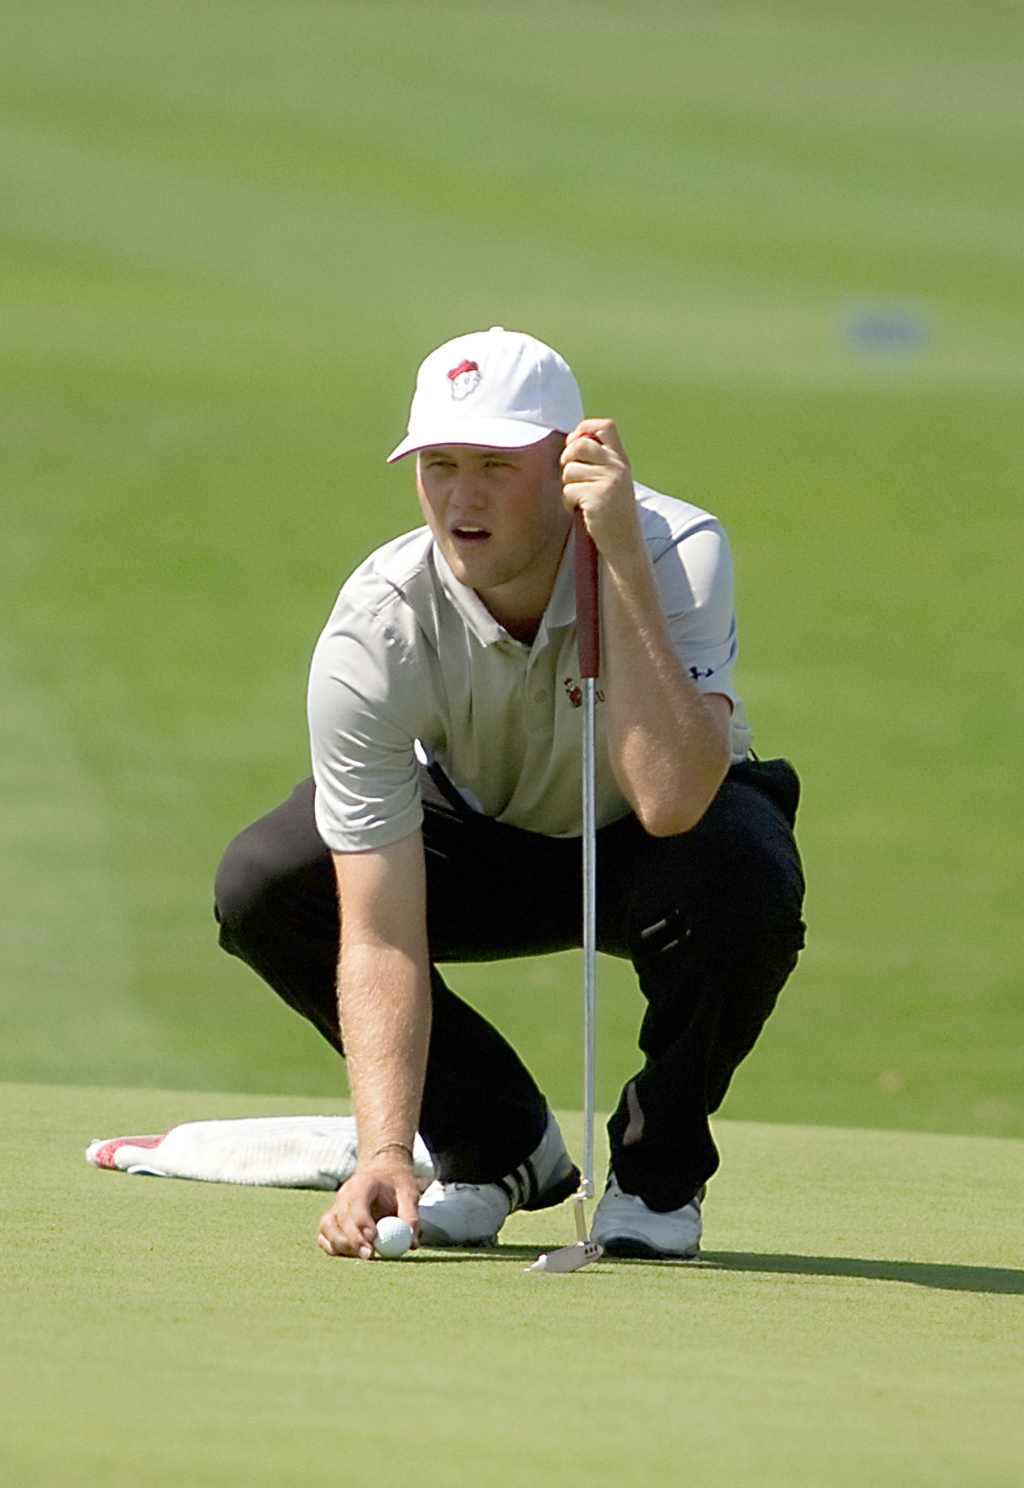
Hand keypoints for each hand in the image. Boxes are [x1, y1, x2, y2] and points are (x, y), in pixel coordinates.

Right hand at [317, 1156, 420, 1259]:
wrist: (383, 1176)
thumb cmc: (396, 1186)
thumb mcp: (409, 1195)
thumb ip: (411, 1217)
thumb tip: (411, 1243)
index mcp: (363, 1182)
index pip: (356, 1200)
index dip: (362, 1220)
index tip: (373, 1237)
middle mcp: (344, 1193)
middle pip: (341, 1217)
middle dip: (353, 1239)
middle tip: (369, 1254)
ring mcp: (335, 1206)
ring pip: (327, 1227)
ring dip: (341, 1244)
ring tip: (361, 1255)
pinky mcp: (332, 1220)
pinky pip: (324, 1235)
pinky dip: (332, 1247)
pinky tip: (349, 1254)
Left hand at [560, 419, 641, 560]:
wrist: (624, 543)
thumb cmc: (612, 513)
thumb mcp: (612, 481)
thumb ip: (599, 461)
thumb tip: (571, 441)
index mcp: (621, 460)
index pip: (605, 427)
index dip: (584, 429)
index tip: (575, 444)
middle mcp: (617, 467)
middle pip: (579, 445)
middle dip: (567, 458)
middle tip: (571, 476)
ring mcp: (609, 481)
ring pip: (569, 470)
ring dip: (567, 486)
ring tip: (580, 499)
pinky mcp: (597, 497)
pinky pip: (568, 490)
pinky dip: (568, 502)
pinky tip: (580, 510)